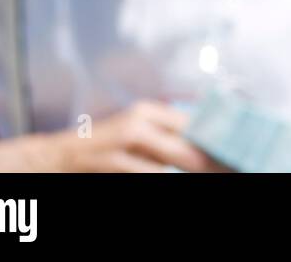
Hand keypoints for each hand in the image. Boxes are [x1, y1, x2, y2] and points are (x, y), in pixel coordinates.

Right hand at [40, 100, 230, 172]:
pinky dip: (163, 179)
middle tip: (230, 170)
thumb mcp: (134, 133)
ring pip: (173, 161)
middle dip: (211, 162)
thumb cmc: (102, 148)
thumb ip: (165, 136)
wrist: (54, 158)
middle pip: (189, 144)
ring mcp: (123, 140)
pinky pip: (150, 175)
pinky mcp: (110, 161)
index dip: (217, 141)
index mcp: (148, 111)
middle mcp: (138, 121)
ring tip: (213, 174)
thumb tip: (206, 145)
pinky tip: (172, 179)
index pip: (195, 124)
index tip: (236, 153)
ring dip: (194, 171)